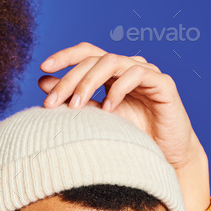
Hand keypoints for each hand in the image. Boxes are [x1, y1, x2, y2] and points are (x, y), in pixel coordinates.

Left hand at [38, 43, 209, 210]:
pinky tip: (108, 108)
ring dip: (90, 82)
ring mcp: (146, 73)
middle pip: (94, 59)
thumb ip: (74, 99)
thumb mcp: (96, 118)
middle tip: (51, 102)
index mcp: (112, 73)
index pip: (86, 53)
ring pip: (113, 62)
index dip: (65, 56)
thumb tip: (42, 82)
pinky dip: (119, 89)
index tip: (43, 67)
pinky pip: (137, 75)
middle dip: (70, 79)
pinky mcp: (163, 84)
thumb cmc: (133, 137)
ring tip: (76, 106)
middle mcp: (128, 67)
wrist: (167, 157)